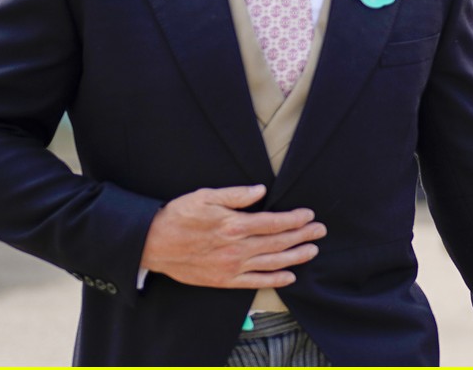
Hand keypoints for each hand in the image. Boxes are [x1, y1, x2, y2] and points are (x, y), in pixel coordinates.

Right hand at [140, 184, 324, 288]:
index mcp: (233, 225)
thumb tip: (261, 190)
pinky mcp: (224, 280)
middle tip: (320, 231)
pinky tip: (289, 276)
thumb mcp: (205, 195)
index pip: (273, 222)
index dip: (294, 219)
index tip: (308, 215)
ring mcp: (231, 267)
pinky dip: (274, 280)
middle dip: (302, 236)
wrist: (152, 244)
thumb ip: (236, 194)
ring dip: (295, 257)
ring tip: (312, 250)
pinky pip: (255, 282)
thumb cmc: (178, 216)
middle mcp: (236, 248)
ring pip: (271, 263)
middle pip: (278, 242)